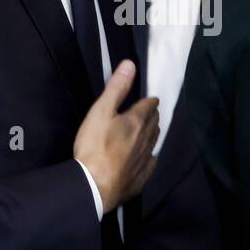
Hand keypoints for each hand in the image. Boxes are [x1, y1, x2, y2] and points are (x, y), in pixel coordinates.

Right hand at [73, 60, 158, 212]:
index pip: (149, 107)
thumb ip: (116, 88)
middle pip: (154, 124)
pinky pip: (150, 165)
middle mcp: (146, 140)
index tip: (149, 99)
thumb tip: (130, 65)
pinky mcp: (139, 179)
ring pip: (153, 143)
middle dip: (153, 116)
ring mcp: (144, 161)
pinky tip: (149, 159)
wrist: (95, 185)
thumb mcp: (101, 111)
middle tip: (150, 112)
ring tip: (150, 130)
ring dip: (153, 134)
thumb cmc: (95, 146)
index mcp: (137, 122)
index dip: (149, 101)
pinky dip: (150, 158)